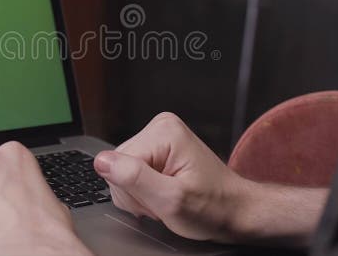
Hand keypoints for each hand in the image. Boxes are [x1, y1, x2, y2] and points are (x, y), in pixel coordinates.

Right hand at [94, 112, 327, 245]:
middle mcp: (159, 127)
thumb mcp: (172, 200)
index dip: (134, 192)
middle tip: (165, 202)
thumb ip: (135, 179)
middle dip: (137, 194)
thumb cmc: (213, 207)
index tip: (160, 200)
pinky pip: (130, 173)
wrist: (234, 211)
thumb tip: (102, 161)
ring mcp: (157, 137)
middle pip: (118, 167)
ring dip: (140, 195)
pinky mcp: (156, 149)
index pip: (117, 165)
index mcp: (163, 133)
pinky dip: (143, 191)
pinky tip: (163, 193)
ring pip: (121, 172)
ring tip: (167, 198)